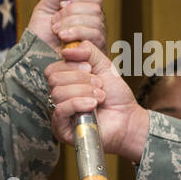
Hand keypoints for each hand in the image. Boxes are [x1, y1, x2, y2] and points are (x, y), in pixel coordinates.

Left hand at [25, 0, 106, 52]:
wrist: (36, 55)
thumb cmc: (41, 33)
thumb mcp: (46, 6)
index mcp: (86, 11)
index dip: (77, 0)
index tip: (60, 6)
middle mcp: (96, 23)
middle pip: (94, 9)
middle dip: (71, 14)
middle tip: (55, 23)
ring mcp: (98, 37)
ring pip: (95, 21)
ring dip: (71, 24)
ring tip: (57, 33)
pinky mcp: (96, 50)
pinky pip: (94, 35)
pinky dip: (76, 34)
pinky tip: (64, 41)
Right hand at [44, 41, 149, 158]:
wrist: (128, 118)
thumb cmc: (116, 96)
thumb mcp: (103, 65)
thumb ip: (87, 51)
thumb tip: (66, 50)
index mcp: (64, 83)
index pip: (53, 68)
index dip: (71, 65)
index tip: (91, 69)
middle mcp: (59, 98)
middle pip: (54, 79)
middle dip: (80, 78)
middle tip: (99, 85)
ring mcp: (59, 114)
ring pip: (58, 93)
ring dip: (83, 91)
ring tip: (100, 96)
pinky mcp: (61, 129)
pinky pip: (60, 109)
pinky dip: (78, 103)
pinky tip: (93, 105)